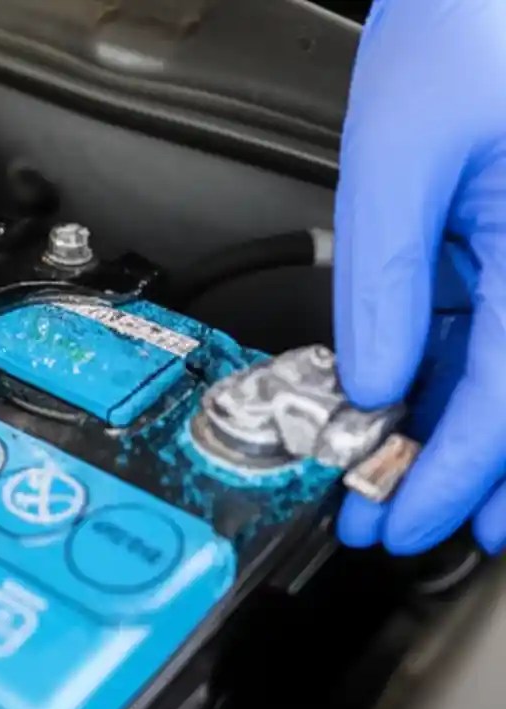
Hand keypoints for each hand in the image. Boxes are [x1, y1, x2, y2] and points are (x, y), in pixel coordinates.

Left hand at [335, 0, 505, 554]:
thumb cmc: (474, 17)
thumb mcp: (398, 152)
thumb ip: (386, 278)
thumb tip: (374, 381)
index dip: (451, 474)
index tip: (400, 518)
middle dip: (472, 473)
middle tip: (405, 518)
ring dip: (470, 428)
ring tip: (410, 475)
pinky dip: (467, 363)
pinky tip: (424, 393)